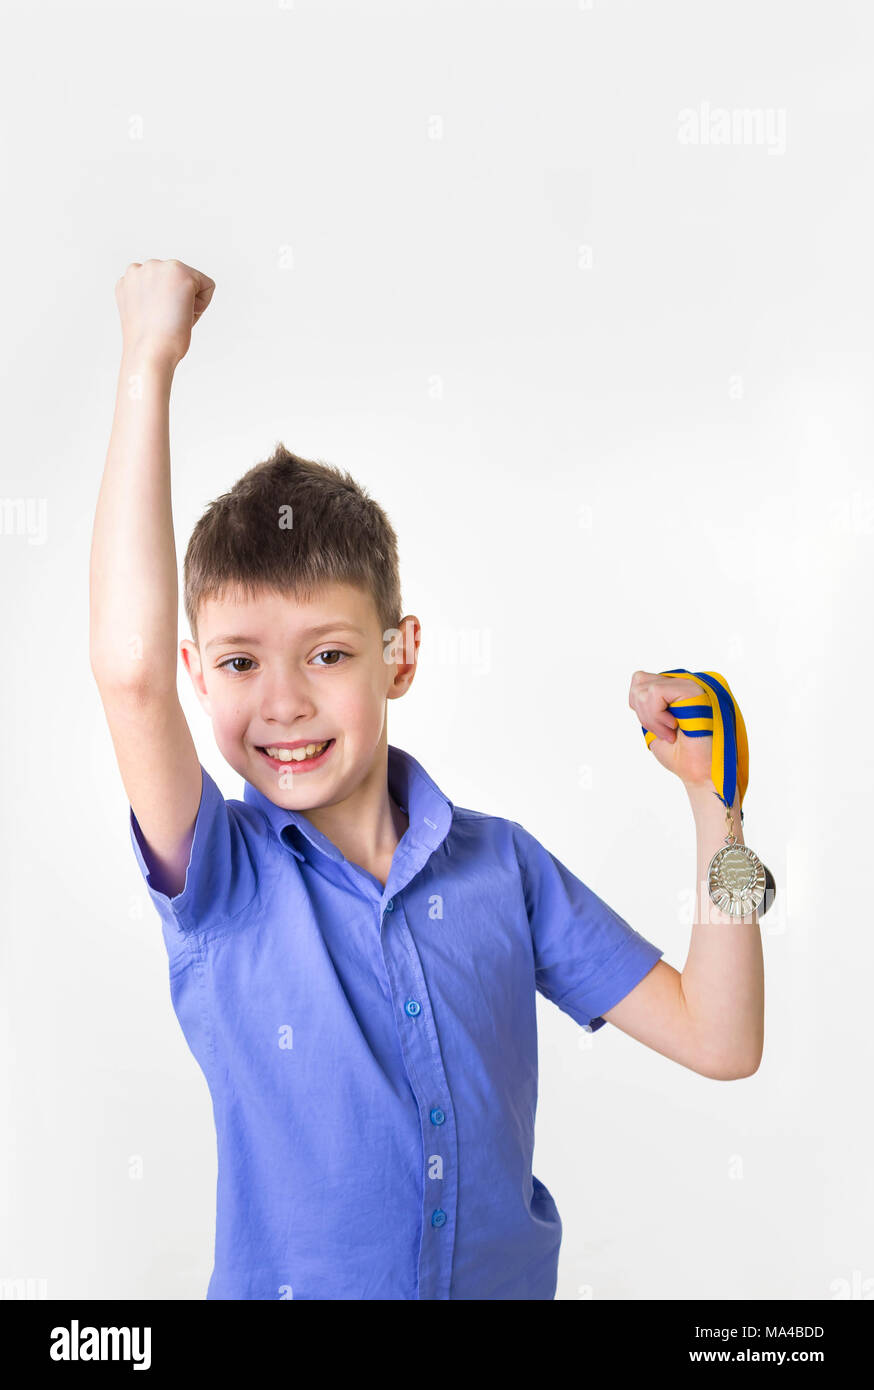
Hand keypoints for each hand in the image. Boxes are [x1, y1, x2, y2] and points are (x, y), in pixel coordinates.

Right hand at [115, 258, 214, 367]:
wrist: (149, 353)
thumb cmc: (149, 345)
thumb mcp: (143, 314)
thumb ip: (150, 297)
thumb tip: (167, 297)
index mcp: (129, 279)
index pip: (163, 286)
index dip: (166, 307)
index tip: (156, 321)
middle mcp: (141, 267)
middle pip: (178, 281)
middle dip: (178, 301)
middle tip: (164, 321)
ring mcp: (159, 266)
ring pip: (193, 282)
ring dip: (189, 301)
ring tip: (173, 317)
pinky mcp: (179, 272)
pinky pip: (208, 286)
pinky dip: (203, 304)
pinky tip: (185, 314)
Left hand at [627, 668, 712, 786]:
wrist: (699, 772)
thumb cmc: (680, 755)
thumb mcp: (653, 727)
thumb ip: (646, 706)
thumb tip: (636, 691)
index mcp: (673, 691)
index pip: (640, 680)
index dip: (639, 705)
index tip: (655, 727)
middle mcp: (682, 684)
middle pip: (639, 680)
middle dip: (643, 712)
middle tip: (663, 732)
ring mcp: (688, 685)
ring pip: (646, 687)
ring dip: (651, 717)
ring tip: (670, 732)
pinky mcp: (692, 690)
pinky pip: (657, 692)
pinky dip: (657, 715)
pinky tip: (673, 727)